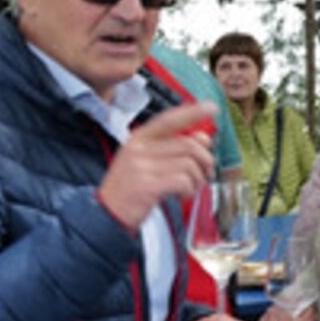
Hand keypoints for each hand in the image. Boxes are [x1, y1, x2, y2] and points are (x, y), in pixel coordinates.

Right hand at [97, 102, 217, 228]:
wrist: (107, 213)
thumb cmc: (130, 188)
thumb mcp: (146, 161)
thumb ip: (172, 148)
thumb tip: (204, 138)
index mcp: (139, 138)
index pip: (170, 119)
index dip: (193, 112)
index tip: (212, 107)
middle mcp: (139, 148)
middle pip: (188, 144)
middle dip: (205, 159)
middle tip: (206, 173)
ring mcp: (142, 166)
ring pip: (189, 164)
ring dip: (197, 179)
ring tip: (189, 188)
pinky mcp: (147, 185)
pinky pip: (183, 181)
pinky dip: (188, 190)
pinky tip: (180, 196)